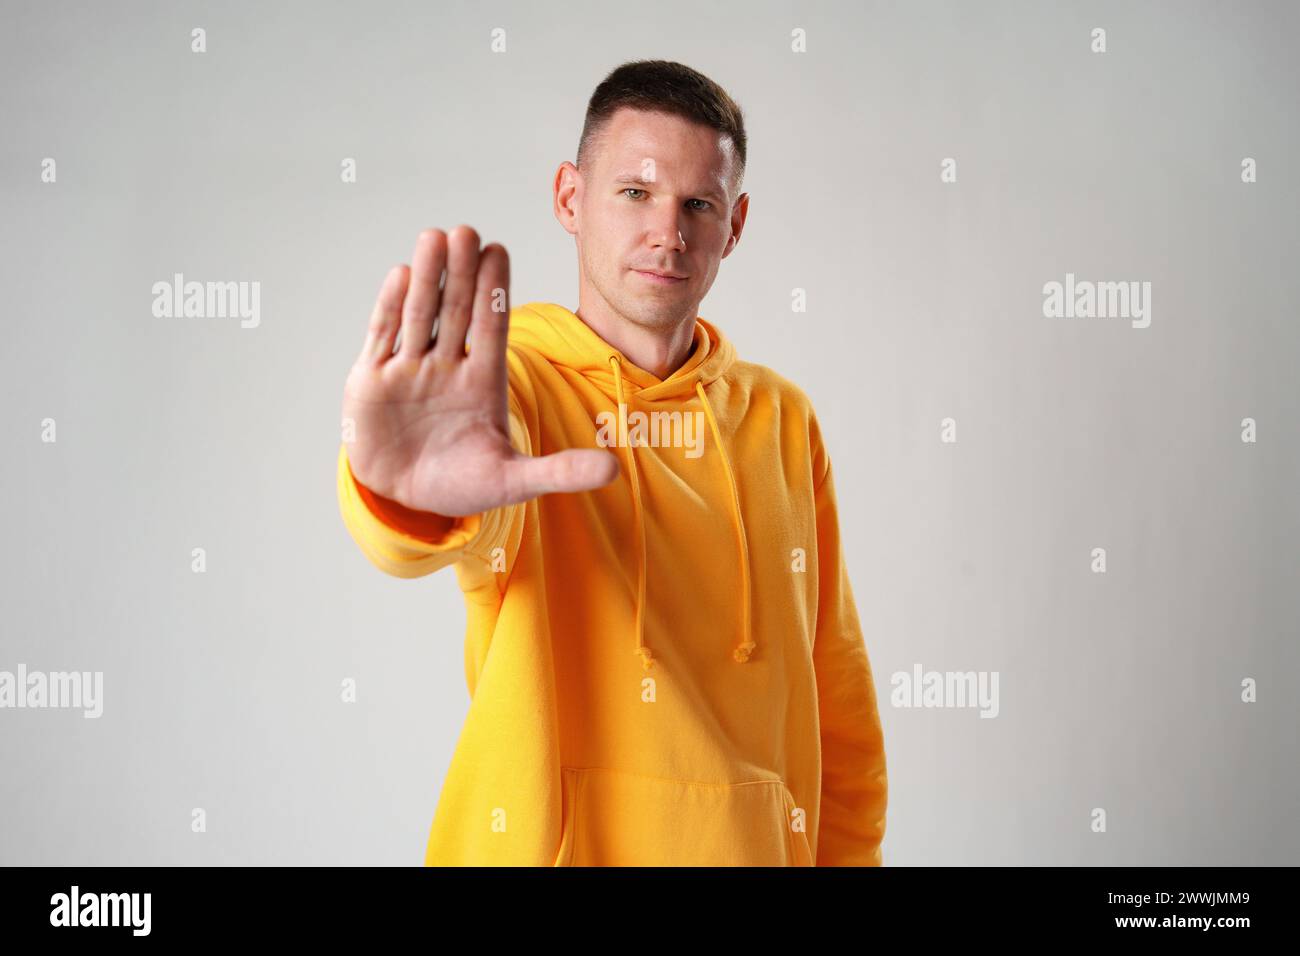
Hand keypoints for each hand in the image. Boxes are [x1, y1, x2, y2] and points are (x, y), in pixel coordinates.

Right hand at [341, 226, 618, 516]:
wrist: (406, 501)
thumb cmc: (462, 485)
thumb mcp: (513, 482)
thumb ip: (561, 471)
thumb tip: (614, 469)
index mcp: (483, 381)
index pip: (491, 327)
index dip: (495, 292)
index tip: (498, 251)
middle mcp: (447, 367)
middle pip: (456, 311)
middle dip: (461, 273)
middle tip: (468, 232)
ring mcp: (408, 370)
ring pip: (420, 315)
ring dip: (427, 279)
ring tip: (435, 237)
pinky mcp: (372, 381)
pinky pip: (383, 337)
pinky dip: (391, 308)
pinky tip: (402, 275)